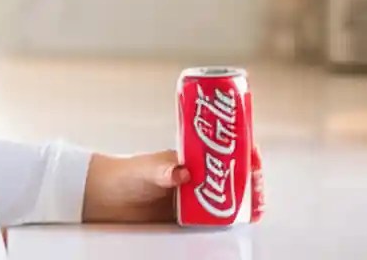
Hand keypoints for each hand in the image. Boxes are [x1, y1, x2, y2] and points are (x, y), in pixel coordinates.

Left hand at [82, 146, 263, 223]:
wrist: (108, 199)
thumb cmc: (125, 175)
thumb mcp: (145, 168)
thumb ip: (162, 169)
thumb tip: (181, 172)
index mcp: (189, 157)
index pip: (222, 148)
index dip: (242, 147)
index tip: (253, 151)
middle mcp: (196, 175)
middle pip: (233, 172)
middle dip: (251, 174)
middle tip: (258, 181)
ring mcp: (194, 196)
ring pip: (230, 194)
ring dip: (247, 196)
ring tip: (258, 202)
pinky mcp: (190, 217)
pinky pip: (217, 217)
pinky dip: (234, 216)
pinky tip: (245, 218)